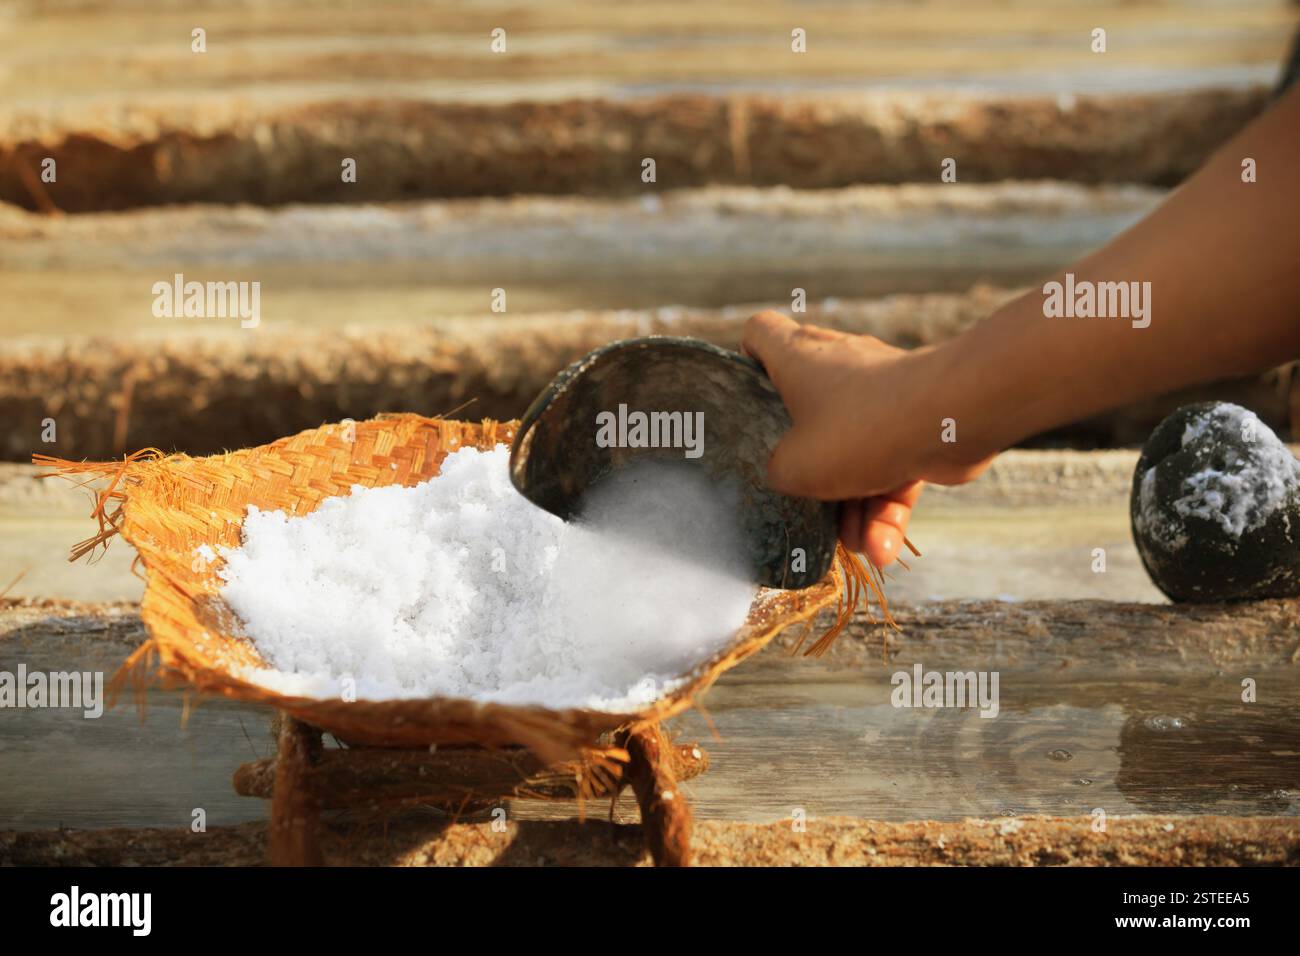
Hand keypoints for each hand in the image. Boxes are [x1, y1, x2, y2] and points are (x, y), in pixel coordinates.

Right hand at [742, 310, 993, 565]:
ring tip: (856, 544)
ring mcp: (881, 394)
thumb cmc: (857, 430)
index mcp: (798, 359)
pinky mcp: (917, 422)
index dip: (747, 361)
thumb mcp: (794, 466)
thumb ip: (778, 473)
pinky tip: (883, 549)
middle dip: (805, 460)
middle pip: (806, 406)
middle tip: (800, 494)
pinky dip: (887, 507)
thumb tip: (789, 476)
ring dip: (853, 504)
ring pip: (854, 451)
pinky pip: (892, 467)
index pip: (760, 334)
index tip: (747, 398)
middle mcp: (839, 367)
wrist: (951, 417)